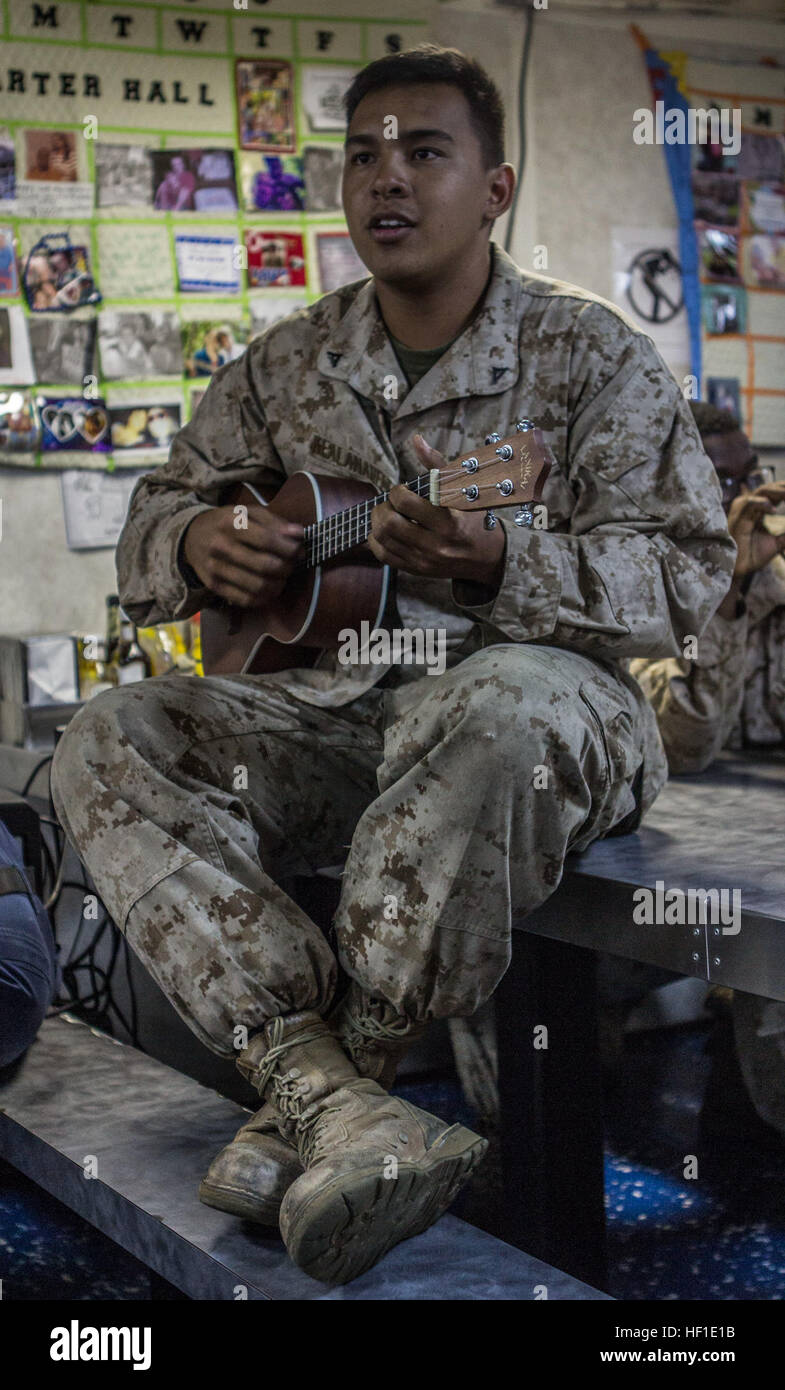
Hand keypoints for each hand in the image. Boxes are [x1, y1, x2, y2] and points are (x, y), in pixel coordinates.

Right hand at [183, 504, 302, 607]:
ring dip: (278, 585)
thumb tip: (298, 534)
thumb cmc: (227, 522)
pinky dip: (264, 597)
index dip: (289, 548)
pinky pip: (246, 599)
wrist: (191, 535)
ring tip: (282, 577)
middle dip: (287, 567)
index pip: (266, 540)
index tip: (299, 550)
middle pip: (265, 565)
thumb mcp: (248, 512)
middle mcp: (220, 546)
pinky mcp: (214, 586)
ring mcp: (215, 568)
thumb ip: (274, 522)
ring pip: (258, 586)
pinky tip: (269, 588)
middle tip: (292, 564)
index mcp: (231, 523)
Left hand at [366, 435, 505, 586]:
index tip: (403, 489)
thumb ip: (437, 465)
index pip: (406, 503)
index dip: (397, 491)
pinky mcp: (415, 570)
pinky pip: (383, 555)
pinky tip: (384, 530)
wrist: (484, 556)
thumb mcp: (461, 490)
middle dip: (383, 507)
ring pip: (381, 539)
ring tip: (386, 513)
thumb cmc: (471, 517)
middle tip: (390, 502)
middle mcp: (435, 545)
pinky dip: (376, 540)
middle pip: (389, 523)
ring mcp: (424, 560)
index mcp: (448, 522)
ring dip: (377, 521)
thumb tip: (416, 440)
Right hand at [727, 480, 784, 581]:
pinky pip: (750, 504)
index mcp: (758, 510)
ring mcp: (743, 510)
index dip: (784, 490)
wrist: (740, 569)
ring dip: (777, 491)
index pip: (774, 493)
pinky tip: (773, 510)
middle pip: (769, 489)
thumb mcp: (778, 543)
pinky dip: (763, 504)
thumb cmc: (753, 556)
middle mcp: (750, 507)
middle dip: (783, 488)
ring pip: (761, 492)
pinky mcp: (737, 517)